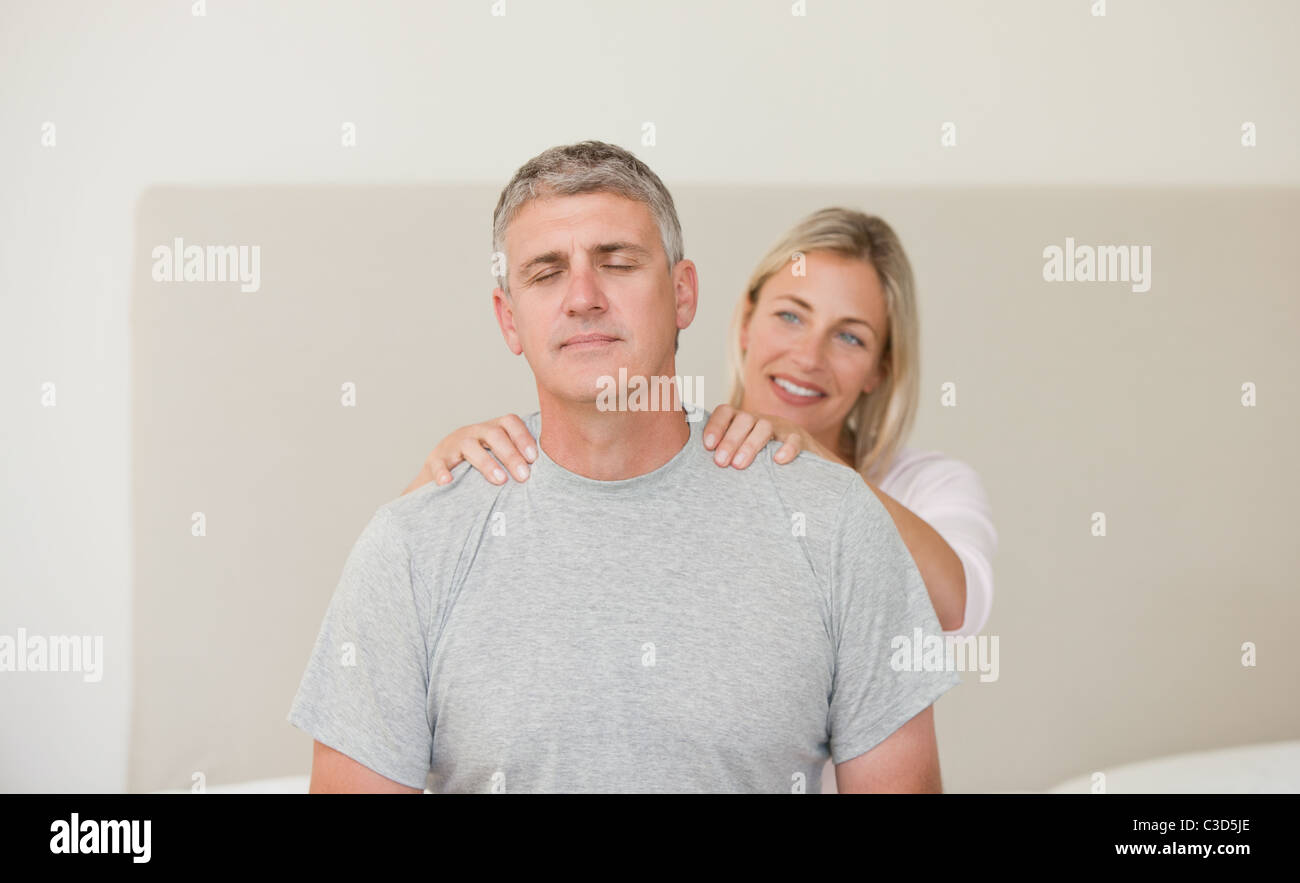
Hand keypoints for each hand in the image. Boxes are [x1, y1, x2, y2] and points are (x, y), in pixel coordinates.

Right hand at [411, 414, 536, 490]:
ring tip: (500, 480)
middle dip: (511, 455)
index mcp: (492, 429)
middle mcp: (474, 432)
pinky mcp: (435, 459)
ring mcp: (453, 444)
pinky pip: (439, 463)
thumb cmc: (480, 468)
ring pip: (470, 446)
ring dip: (487, 463)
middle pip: (494, 435)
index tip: (534, 458)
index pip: (510, 422)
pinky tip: (448, 483)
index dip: (523, 437)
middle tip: (524, 476)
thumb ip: (520, 461)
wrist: (441, 474)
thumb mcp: (499, 459)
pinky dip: (442, 472)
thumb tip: (553, 473)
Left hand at [701, 404, 826, 468]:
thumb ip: (721, 452)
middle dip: (730, 441)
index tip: (707, 446)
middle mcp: (760, 420)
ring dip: (750, 445)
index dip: (715, 426)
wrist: (803, 458)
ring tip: (739, 465)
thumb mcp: (740, 450)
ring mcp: (781, 428)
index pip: (725, 412)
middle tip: (721, 462)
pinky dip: (786, 448)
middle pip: (743, 420)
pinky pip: (794, 440)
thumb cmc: (762, 457)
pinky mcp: (801, 440)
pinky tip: (778, 461)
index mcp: (742, 421)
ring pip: (764, 427)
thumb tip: (691, 465)